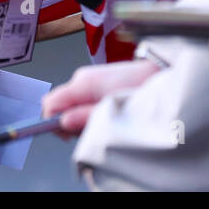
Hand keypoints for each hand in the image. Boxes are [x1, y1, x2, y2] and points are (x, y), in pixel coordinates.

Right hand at [40, 60, 160, 136]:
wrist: (158, 73)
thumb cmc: (138, 88)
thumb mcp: (110, 110)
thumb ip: (84, 117)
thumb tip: (62, 123)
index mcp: (81, 83)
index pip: (50, 103)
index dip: (52, 122)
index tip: (67, 136)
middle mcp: (81, 77)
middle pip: (60, 105)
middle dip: (70, 122)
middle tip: (91, 130)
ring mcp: (87, 77)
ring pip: (71, 103)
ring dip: (81, 117)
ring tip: (103, 120)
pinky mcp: (95, 80)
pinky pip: (82, 99)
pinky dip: (89, 109)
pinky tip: (105, 112)